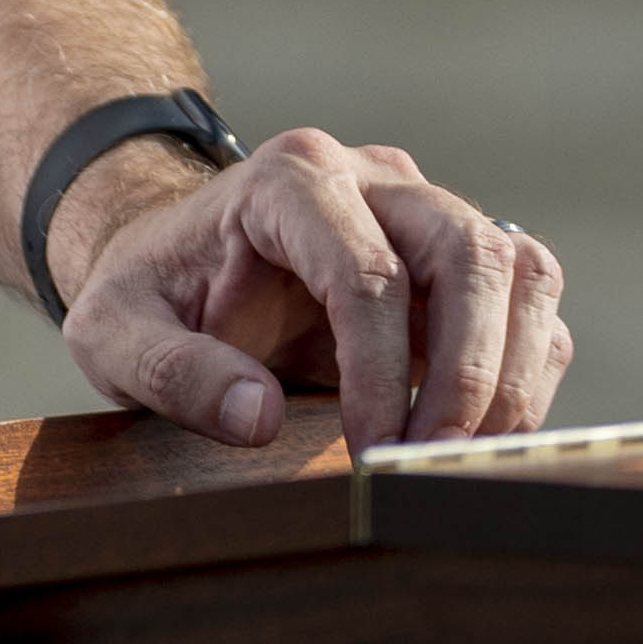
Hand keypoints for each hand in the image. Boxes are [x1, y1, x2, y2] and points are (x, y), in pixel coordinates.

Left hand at [53, 128, 571, 451]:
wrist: (177, 259)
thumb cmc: (150, 294)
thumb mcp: (115, 334)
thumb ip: (173, 372)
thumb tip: (260, 418)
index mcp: (292, 179)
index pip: (368, 271)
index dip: (380, 372)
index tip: (368, 453)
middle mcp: (376, 179)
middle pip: (468, 253)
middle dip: (468, 372)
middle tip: (430, 465)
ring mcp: (427, 211)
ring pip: (519, 270)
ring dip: (511, 373)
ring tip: (461, 459)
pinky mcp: (457, 259)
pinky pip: (527, 303)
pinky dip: (525, 372)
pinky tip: (477, 436)